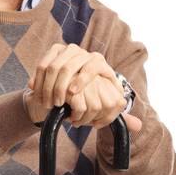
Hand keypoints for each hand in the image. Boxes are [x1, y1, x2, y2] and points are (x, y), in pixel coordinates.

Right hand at [24, 42, 142, 130]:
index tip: (72, 95)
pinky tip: (37, 92)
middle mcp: (87, 55)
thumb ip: (116, 116)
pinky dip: (39, 80)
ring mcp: (70, 50)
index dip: (83, 79)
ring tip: (47, 103)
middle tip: (55, 106)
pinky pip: (44, 64)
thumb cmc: (86, 102)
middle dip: (59, 89)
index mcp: (102, 66)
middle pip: (70, 67)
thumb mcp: (102, 109)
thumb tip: (138, 125)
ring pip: (54, 67)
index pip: (94, 66)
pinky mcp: (55, 49)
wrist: (67, 89)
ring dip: (47, 88)